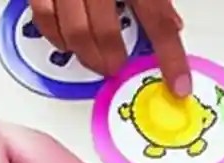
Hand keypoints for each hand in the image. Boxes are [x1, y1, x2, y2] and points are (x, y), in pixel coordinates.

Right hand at [31, 0, 190, 94]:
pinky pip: (44, 17)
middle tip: (120, 66)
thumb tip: (170, 21)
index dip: (170, 57)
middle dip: (114, 59)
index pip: (157, 20)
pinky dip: (57, 38)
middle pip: (106, 31)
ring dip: (88, 56)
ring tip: (98, 61)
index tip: (178, 83)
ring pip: (74, 32)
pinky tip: (68, 43)